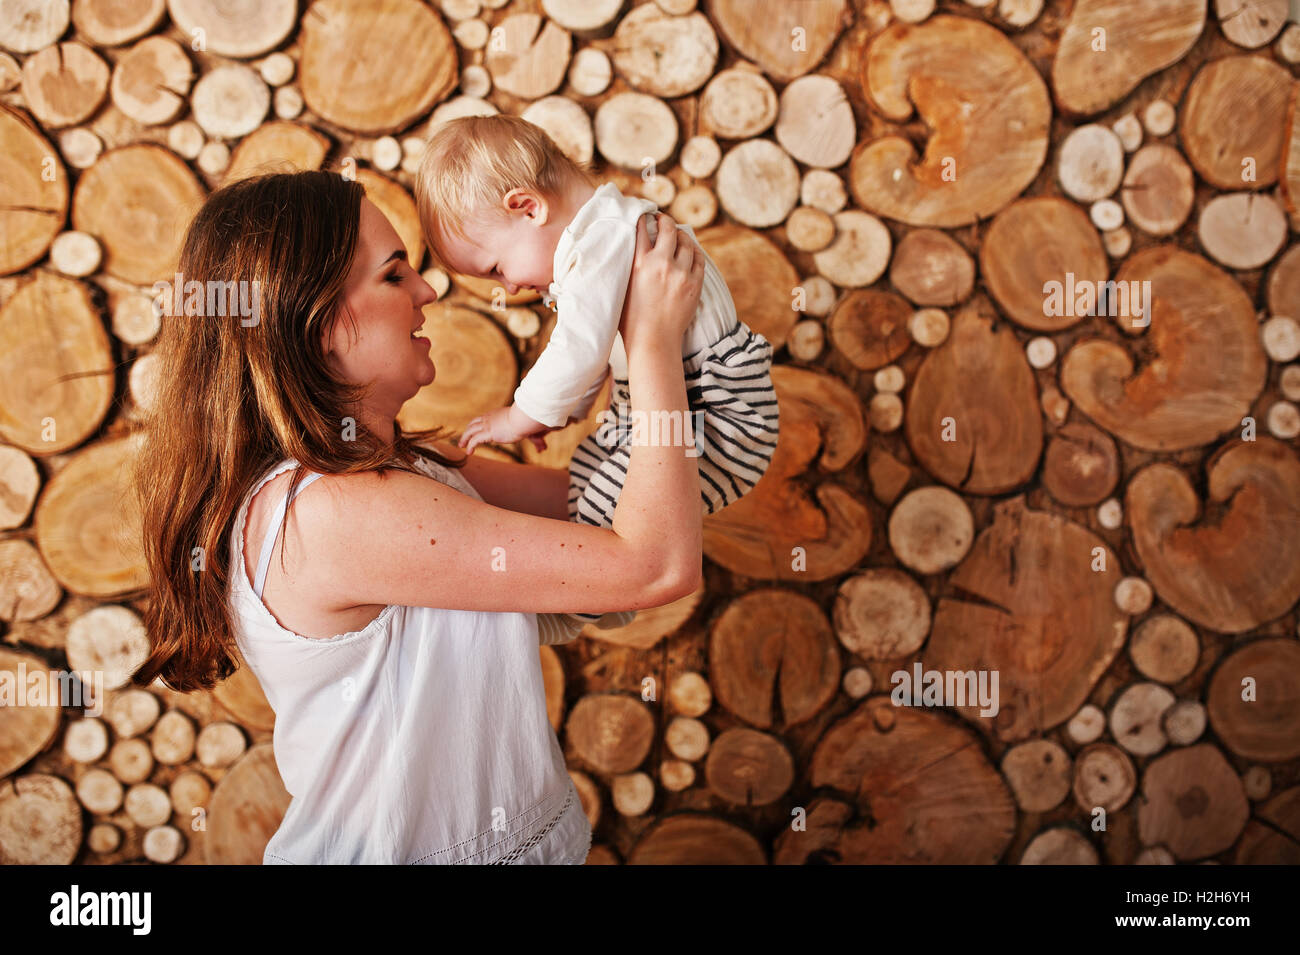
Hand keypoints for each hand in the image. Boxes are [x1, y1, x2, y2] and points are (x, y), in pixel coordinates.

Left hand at [459, 406, 531, 454]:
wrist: (523, 419)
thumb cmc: (528, 423)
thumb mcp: (530, 431)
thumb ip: (536, 440)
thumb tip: (543, 449)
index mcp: (498, 414)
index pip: (484, 418)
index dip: (478, 424)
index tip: (475, 430)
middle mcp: (490, 418)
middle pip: (474, 423)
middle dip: (468, 430)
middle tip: (464, 438)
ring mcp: (487, 425)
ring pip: (470, 431)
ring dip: (464, 438)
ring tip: (461, 446)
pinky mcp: (487, 433)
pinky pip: (474, 440)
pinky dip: (470, 446)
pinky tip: (468, 452)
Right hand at [618, 213, 705, 356]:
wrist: (653, 341)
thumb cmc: (630, 320)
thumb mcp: (621, 288)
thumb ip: (626, 266)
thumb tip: (629, 248)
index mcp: (638, 264)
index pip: (641, 229)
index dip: (643, 218)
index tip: (644, 216)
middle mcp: (661, 264)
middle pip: (668, 229)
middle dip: (665, 220)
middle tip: (662, 220)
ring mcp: (681, 273)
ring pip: (686, 242)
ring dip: (681, 235)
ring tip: (677, 235)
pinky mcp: (695, 283)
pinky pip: (699, 258)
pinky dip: (694, 251)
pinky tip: (690, 251)